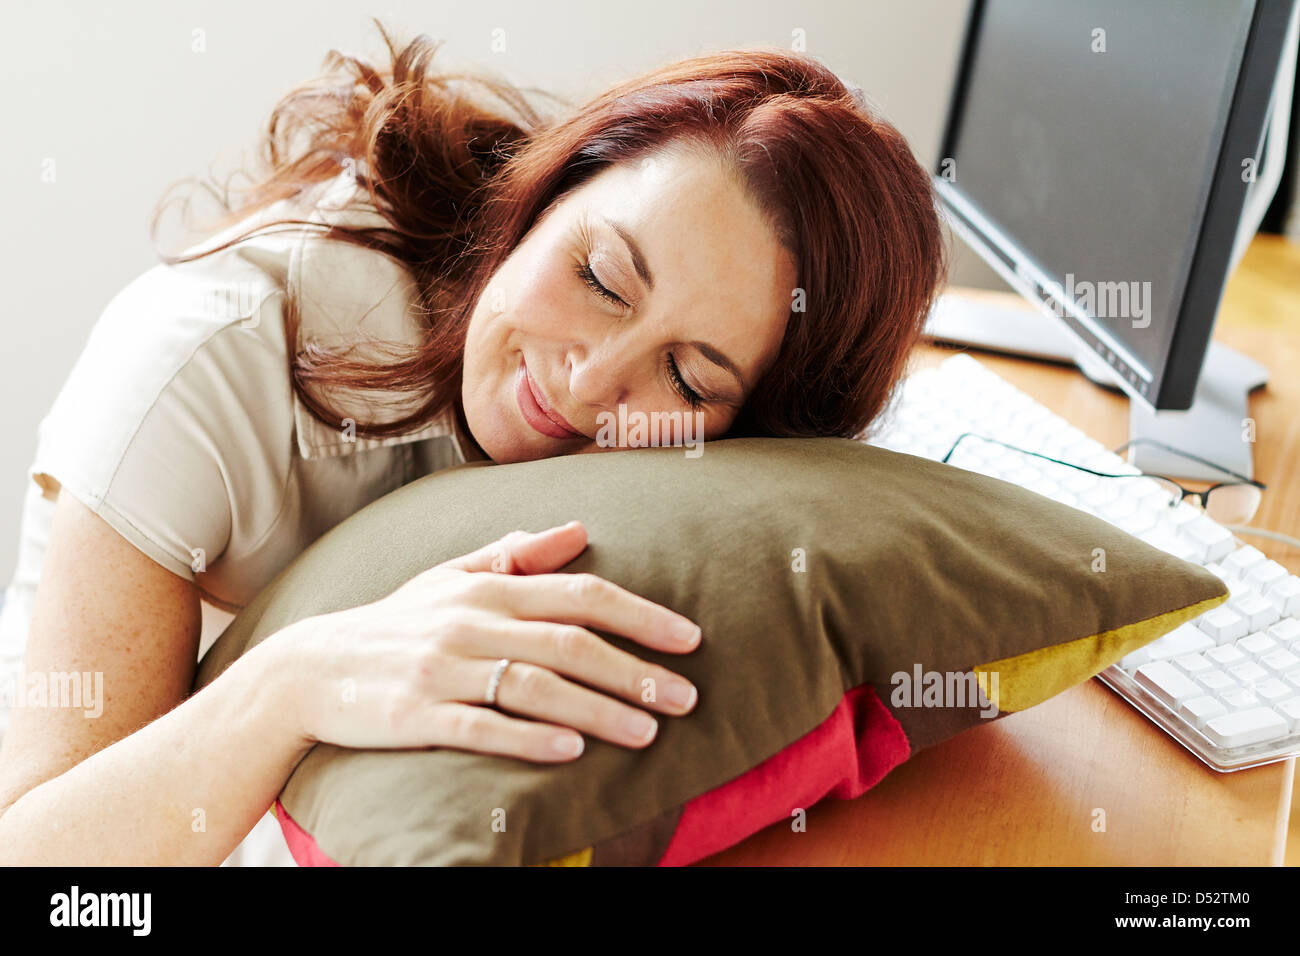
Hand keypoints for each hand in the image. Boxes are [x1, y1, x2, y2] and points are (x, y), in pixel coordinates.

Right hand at [275, 521, 700, 761]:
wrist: (308, 668)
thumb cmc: (394, 622)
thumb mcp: (451, 576)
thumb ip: (517, 554)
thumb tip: (580, 528)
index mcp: (487, 587)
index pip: (581, 594)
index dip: (641, 615)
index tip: (690, 639)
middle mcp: (470, 622)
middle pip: (569, 644)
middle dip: (635, 671)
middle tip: (686, 698)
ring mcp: (442, 668)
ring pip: (535, 688)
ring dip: (598, 711)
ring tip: (648, 734)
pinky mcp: (415, 713)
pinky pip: (480, 726)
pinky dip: (529, 738)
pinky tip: (572, 752)